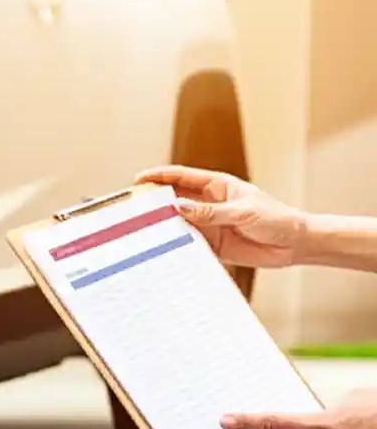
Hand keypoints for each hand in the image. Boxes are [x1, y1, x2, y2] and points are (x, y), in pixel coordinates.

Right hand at [134, 165, 308, 267]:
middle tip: (133, 209)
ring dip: (163, 227)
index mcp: (217, 186)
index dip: (160, 177)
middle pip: (174, 200)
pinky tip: (163, 251)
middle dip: (154, 203)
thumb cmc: (277, 219)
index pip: (182, 178)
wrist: (295, 245)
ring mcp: (209, 225)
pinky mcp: (212, 245)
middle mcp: (208, 204)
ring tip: (142, 232)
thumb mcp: (243, 212)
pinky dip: (176, 247)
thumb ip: (211, 212)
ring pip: (178, 223)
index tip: (139, 181)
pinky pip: (188, 244)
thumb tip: (178, 208)